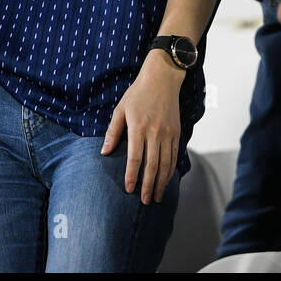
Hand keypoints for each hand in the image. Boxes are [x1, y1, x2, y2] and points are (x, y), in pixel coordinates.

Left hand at [101, 49, 183, 203]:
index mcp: (138, 128)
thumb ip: (113, 132)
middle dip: (148, 186)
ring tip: (156, 197)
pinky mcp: (176, 133)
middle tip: (145, 201)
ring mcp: (168, 134)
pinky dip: (171, 171)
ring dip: (161, 182)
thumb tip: (104, 152)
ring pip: (166, 164)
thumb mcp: (120, 109)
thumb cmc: (138, 93)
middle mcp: (155, 133)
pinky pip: (174, 156)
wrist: (162, 78)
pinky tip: (166, 180)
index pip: (135, 158)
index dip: (132, 176)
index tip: (129, 189)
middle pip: (152, 165)